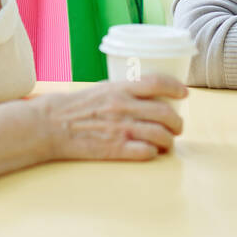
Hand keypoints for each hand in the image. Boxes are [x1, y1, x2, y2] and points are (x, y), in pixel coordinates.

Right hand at [39, 75, 186, 160]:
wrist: (51, 124)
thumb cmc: (76, 106)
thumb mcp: (102, 89)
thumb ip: (124, 90)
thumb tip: (146, 93)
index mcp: (120, 89)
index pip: (158, 83)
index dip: (176, 87)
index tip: (185, 93)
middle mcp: (124, 107)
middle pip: (166, 113)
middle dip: (178, 122)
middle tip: (178, 126)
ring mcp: (121, 129)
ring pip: (161, 135)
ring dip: (169, 140)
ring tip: (167, 142)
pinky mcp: (115, 149)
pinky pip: (146, 152)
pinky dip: (153, 153)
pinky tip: (150, 151)